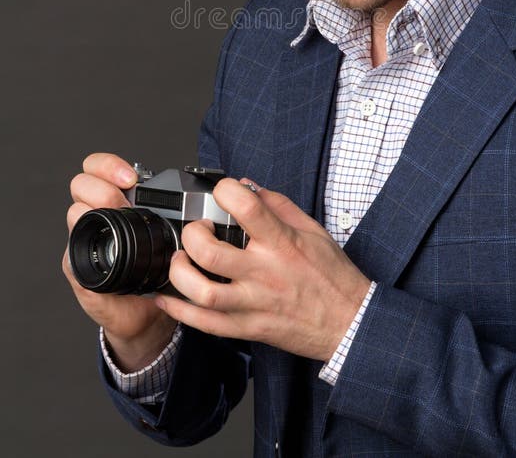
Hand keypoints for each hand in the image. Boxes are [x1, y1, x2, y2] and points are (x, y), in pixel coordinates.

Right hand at [62, 152, 176, 370]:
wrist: (148, 315)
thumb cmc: (162, 272)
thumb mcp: (175, 235)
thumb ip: (188, 211)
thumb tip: (230, 189)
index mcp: (119, 201)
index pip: (98, 167)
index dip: (109, 165)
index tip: (131, 177)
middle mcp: (98, 215)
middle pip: (81, 183)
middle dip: (102, 186)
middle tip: (123, 199)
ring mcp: (85, 240)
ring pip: (75, 211)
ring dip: (95, 210)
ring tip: (119, 218)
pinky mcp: (79, 268)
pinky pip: (71, 252)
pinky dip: (86, 247)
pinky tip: (108, 251)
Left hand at [155, 178, 370, 361]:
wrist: (348, 322)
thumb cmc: (331, 276)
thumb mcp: (312, 230)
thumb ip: (278, 206)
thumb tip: (249, 187)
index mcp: (282, 243)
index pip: (247, 208)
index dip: (226, 191)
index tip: (222, 190)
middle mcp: (264, 273)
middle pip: (212, 254)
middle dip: (193, 236)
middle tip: (197, 229)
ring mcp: (253, 303)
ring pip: (203, 293)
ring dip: (181, 273)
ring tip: (182, 260)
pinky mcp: (247, 328)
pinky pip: (205, 324)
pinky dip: (179, 311)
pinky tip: (167, 297)